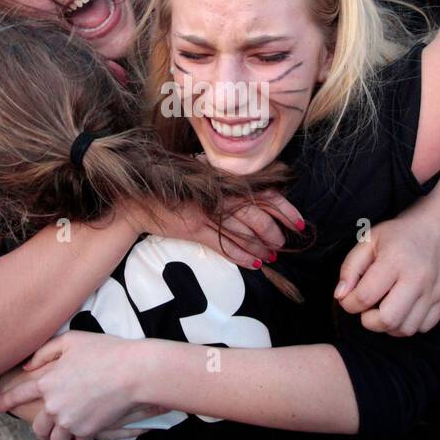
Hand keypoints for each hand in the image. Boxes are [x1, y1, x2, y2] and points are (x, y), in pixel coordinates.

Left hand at [0, 332, 150, 439]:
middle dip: (42, 428)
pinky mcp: (87, 431)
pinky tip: (89, 432)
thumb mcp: (72, 340)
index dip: (6, 402)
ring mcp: (70, 421)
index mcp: (47, 382)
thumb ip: (45, 352)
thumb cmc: (105, 351)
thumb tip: (27, 367)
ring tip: (69, 431)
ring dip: (60, 437)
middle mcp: (54, 405)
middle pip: (38, 427)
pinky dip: (82, 439)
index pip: (18, 395)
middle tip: (50, 425)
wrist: (133, 372)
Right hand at [124, 190, 304, 270]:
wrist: (139, 200)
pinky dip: (241, 255)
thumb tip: (253, 190)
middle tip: (283, 242)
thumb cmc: (171, 186)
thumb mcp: (200, 176)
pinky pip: (224, 245)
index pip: (263, 192)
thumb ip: (224, 181)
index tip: (299, 222)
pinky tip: (254, 263)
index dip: (285, 208)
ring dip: (260, 245)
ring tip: (271, 255)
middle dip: (274, 231)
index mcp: (224, 179)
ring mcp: (206, 212)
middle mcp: (218, 194)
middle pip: (257, 213)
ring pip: (243, 231)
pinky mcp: (194, 230)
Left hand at [335, 209, 439, 335]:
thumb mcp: (368, 240)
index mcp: (395, 261)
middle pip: (388, 320)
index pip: (364, 297)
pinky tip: (401, 309)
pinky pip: (423, 327)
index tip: (349, 298)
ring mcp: (434, 292)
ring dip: (388, 325)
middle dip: (369, 321)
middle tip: (366, 309)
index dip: (349, 303)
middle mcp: (418, 279)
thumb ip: (350, 268)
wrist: (439, 229)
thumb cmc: (400, 235)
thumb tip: (341, 295)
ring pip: (406, 329)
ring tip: (384, 308)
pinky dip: (408, 324)